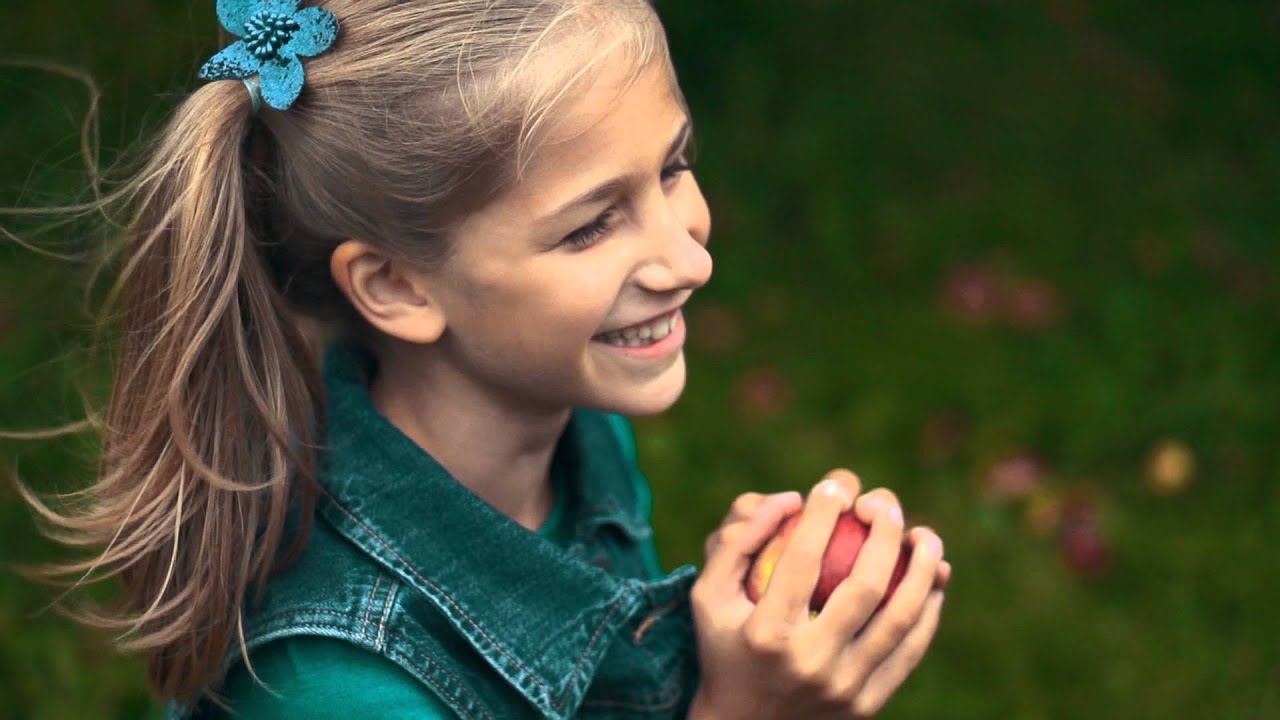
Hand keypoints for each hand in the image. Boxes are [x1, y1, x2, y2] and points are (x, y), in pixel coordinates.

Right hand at [689, 470, 947, 718]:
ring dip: (922, 570)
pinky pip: (909, 651)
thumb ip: (737, 541)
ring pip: (899, 619)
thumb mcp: (709, 596)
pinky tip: (933, 579)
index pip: (802, 559)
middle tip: (884, 504)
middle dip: (884, 534)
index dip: (822, 513)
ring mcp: (843, 689)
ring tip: (925, 536)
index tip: (834, 485)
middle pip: (862, 586)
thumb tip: (789, 497)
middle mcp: (808, 663)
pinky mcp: (867, 706)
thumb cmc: (726, 647)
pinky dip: (927, 611)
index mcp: (766, 633)